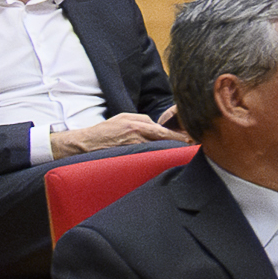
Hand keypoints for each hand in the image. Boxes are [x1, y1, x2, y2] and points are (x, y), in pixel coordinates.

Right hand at [63, 110, 183, 154]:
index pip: (164, 132)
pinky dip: (156, 159)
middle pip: (164, 142)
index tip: (189, 139)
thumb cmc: (105, 130)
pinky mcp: (129, 158)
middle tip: (191, 148)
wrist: (87, 144)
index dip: (178, 137)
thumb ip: (142, 119)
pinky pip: (147, 158)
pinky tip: (162, 161)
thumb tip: (156, 125)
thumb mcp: (124, 117)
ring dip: (168, 152)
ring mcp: (134, 149)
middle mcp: (137, 137)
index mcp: (137, 125)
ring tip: (179, 155)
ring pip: (157, 151)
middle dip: (178, 145)